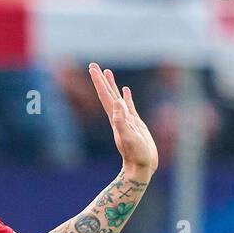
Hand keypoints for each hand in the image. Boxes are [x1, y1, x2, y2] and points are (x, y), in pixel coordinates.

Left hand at [89, 64, 158, 180]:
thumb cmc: (136, 155)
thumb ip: (122, 121)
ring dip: (112, 85)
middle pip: (108, 94)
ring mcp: (126, 120)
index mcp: (115, 118)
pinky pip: (129, 106)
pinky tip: (125, 90)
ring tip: (108, 72)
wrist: (141, 167)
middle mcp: (118, 117)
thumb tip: (117, 103)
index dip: (99, 82)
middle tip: (94, 65)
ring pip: (117, 98)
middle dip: (101, 79)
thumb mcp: (129, 136)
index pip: (105, 95)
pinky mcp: (135, 123)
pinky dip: (126, 97)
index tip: (92, 68)